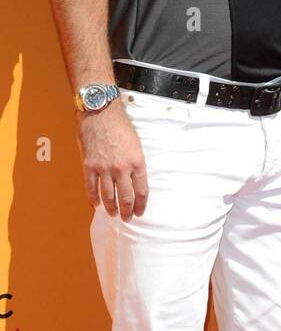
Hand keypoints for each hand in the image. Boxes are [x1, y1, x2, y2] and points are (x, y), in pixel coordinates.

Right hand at [76, 98, 148, 219]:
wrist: (101, 112)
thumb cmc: (119, 125)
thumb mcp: (136, 144)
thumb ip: (135, 163)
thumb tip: (133, 180)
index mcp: (137, 163)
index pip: (142, 191)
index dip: (141, 205)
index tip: (140, 212)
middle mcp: (122, 168)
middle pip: (126, 198)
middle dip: (127, 211)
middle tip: (127, 218)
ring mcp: (104, 168)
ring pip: (108, 196)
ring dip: (111, 208)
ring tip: (113, 214)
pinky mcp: (89, 165)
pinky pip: (91, 187)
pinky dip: (94, 198)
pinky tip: (96, 204)